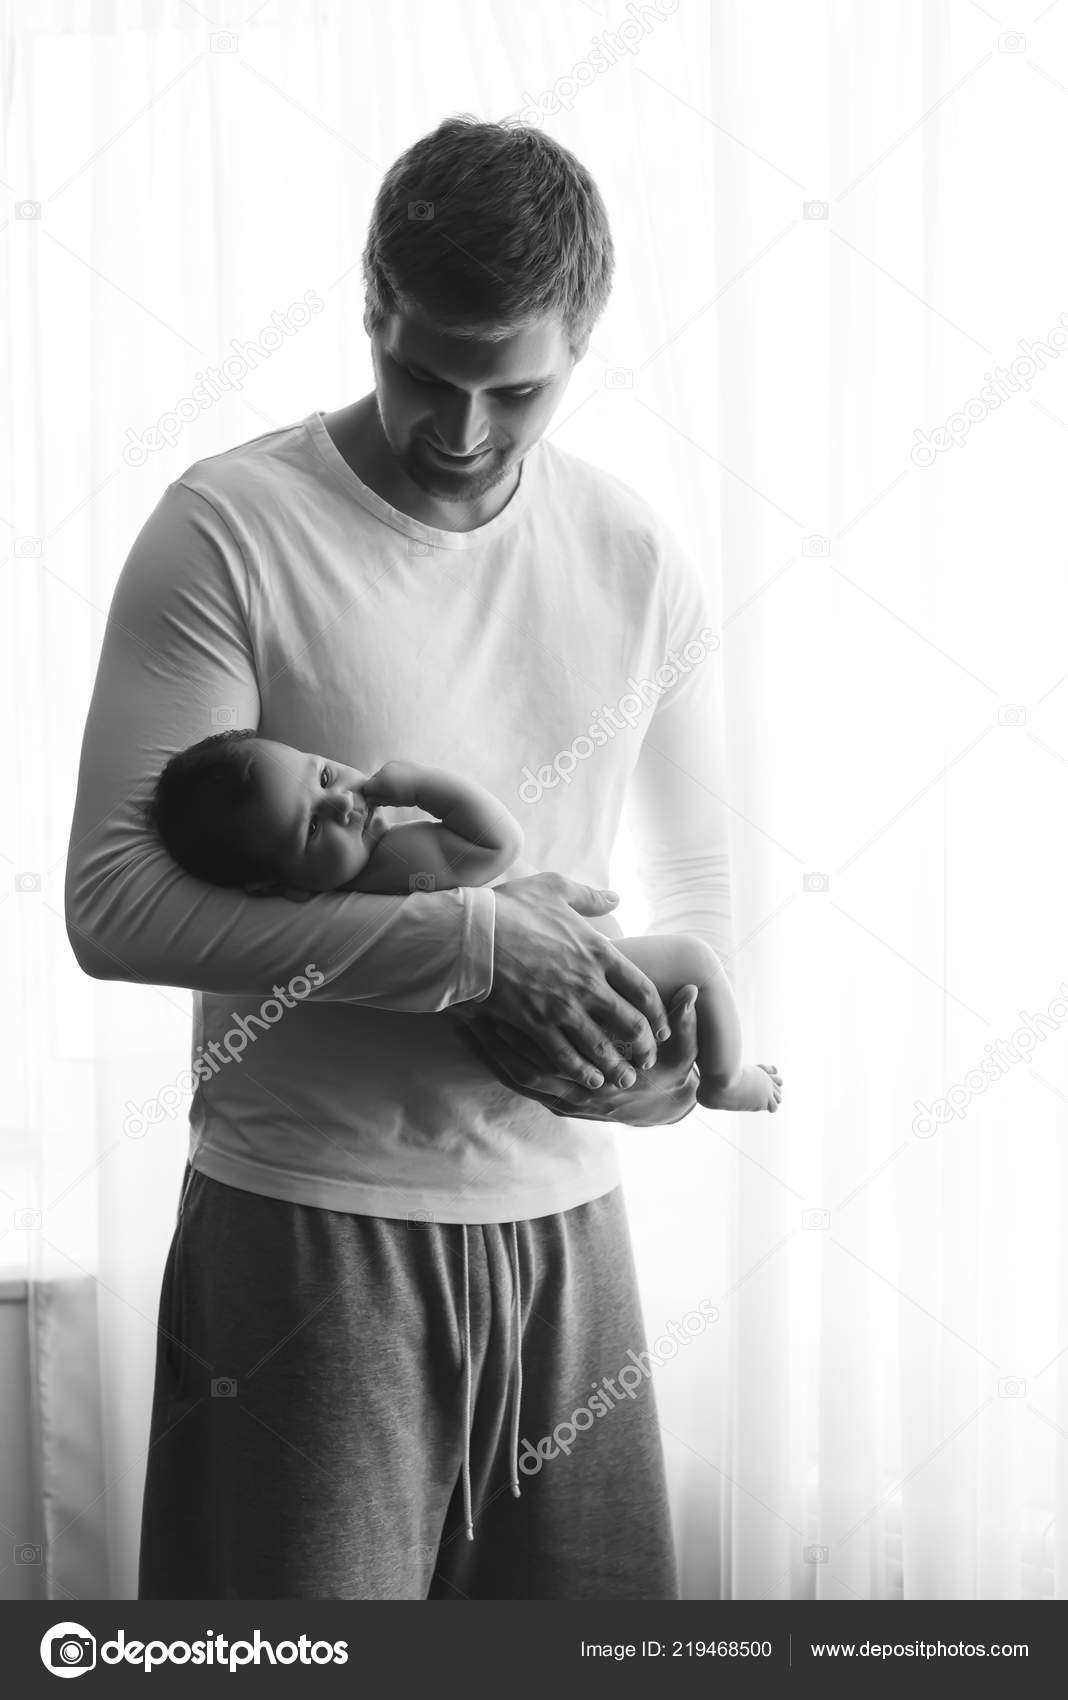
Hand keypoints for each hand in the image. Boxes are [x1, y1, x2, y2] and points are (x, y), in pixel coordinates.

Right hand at [362, 760, 420, 807]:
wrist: (428, 784)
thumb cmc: (410, 796)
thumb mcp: (392, 802)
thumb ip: (378, 801)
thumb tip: (369, 800)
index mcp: (380, 781)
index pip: (366, 788)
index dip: (370, 795)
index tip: (377, 801)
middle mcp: (384, 770)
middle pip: (373, 780)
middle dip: (377, 787)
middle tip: (387, 796)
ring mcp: (392, 764)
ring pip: (382, 774)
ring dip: (385, 781)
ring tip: (397, 789)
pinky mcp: (400, 761)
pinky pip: (391, 769)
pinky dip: (393, 775)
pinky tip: (403, 782)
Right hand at [454, 872, 671, 1089]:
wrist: (470, 933)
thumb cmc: (510, 908)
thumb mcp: (555, 888)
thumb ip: (589, 896)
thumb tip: (615, 896)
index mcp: (598, 951)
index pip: (642, 989)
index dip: (657, 1014)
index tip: (661, 1028)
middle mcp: (588, 983)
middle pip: (630, 1023)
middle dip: (644, 1046)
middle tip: (648, 1059)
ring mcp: (562, 1006)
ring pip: (602, 1046)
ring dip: (617, 1066)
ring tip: (625, 1080)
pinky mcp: (535, 1024)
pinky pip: (566, 1056)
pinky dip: (581, 1071)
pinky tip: (590, 1081)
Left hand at [457, 983, 699, 1125]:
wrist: (661, 1108)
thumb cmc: (669, 1074)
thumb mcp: (683, 1054)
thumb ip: (684, 1023)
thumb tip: (692, 993)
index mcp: (606, 1083)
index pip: (565, 1059)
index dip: (537, 1036)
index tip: (515, 1005)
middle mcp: (579, 1097)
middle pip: (529, 1068)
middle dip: (501, 1040)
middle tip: (477, 1007)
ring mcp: (562, 1099)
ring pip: (516, 1076)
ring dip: (490, 1050)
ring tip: (466, 1020)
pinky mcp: (552, 1097)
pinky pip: (517, 1079)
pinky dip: (495, 1060)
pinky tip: (475, 1036)